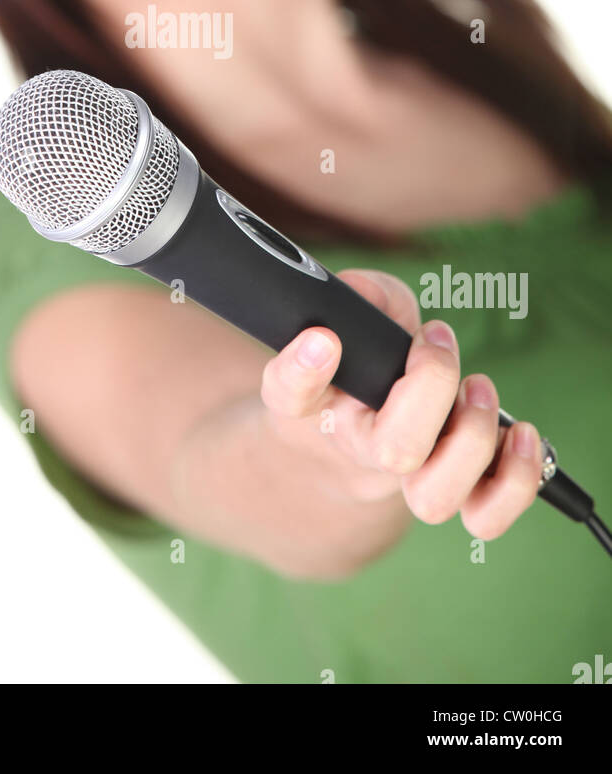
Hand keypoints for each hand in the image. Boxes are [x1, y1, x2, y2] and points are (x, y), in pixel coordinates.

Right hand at [260, 268, 544, 539]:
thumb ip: (363, 297)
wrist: (350, 445)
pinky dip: (515, 481)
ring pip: (435, 497)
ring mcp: (404, 481)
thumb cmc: (360, 367)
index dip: (303, 369)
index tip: (323, 339)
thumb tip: (364, 293)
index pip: (290, 394)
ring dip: (473, 436)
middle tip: (436, 339)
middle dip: (433, 388)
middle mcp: (355, 450)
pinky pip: (484, 517)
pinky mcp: (452, 494)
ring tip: (478, 385)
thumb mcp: (353, 320)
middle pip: (394, 451)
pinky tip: (519, 432)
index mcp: (312, 404)